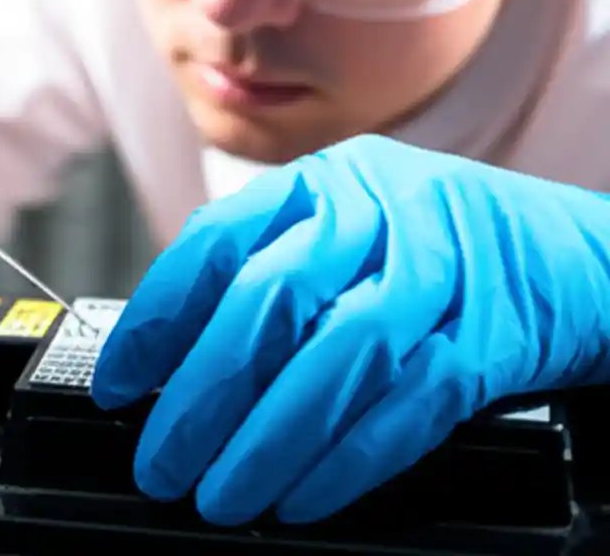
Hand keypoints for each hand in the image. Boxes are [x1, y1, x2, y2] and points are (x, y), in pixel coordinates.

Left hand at [91, 134, 609, 524]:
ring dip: (266, 439)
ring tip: (220, 492)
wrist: (580, 260)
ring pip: (335, 356)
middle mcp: (378, 214)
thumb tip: (172, 363)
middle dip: (201, 393)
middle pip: (268, 302)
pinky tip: (300, 496)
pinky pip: (407, 405)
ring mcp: (439, 271)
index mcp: (326, 185)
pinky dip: (346, 458)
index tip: (118, 382)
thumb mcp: (353, 233)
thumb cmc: (446, 250)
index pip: (217, 243)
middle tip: (161, 460)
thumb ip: (273, 277)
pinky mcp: (491, 337)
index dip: (158, 319)